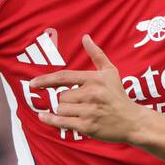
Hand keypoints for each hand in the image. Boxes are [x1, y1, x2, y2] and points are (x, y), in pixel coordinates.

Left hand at [29, 35, 145, 143]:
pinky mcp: (87, 127)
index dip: (45, 80)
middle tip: (82, 105)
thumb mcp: (110, 72)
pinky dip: (51, 120)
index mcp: (94, 79)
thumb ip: (96, 54)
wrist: (132, 121)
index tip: (32, 83)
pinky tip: (42, 116)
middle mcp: (91, 94)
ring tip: (81, 113)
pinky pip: (62, 122)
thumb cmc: (118, 96)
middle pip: (61, 97)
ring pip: (61, 109)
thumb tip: (85, 37)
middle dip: (66, 101)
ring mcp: (89, 111)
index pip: (64, 78)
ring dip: (65, 112)